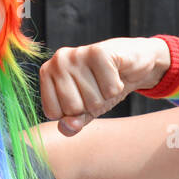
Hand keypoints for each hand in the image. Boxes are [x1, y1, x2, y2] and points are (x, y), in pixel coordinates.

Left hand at [38, 37, 169, 135]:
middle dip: (90, 105)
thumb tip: (68, 127)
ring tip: (105, 81)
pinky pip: (109, 89)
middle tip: (96, 88)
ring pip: (92, 100)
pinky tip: (115, 74)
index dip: (72, 113)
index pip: (53, 113)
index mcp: (47, 73)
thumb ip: (72, 123)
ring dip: (105, 96)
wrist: (131, 63)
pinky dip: (117, 87)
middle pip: (72, 108)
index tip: (81, 96)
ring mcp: (77, 54)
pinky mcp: (99, 52)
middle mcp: (57, 61)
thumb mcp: (85, 110)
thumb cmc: (102, 87)